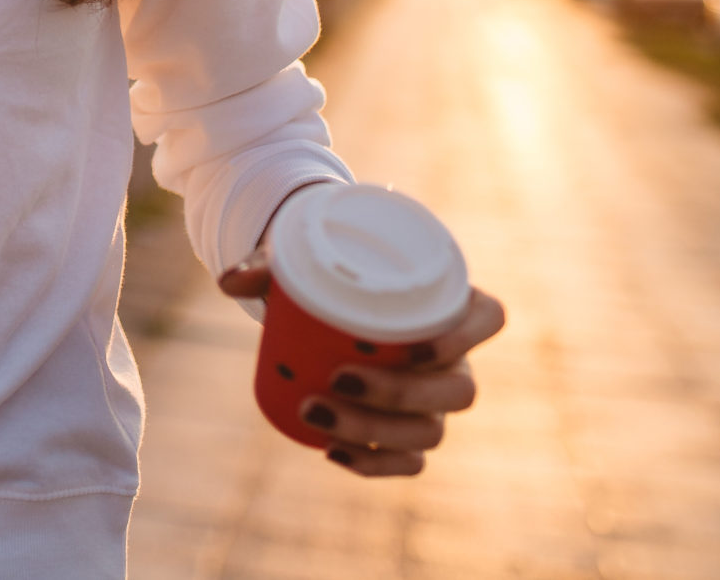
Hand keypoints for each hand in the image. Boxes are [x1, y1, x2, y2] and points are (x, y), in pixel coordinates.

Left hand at [217, 260, 506, 478]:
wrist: (330, 298)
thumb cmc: (333, 268)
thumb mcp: (303, 255)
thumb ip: (268, 263)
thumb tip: (229, 280)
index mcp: (453, 303)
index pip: (490, 318)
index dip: (464, 337)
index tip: (411, 343)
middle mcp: (454, 358)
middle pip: (457, 390)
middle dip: (399, 393)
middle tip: (338, 377)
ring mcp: (435, 401)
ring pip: (430, 433)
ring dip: (374, 431)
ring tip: (313, 411)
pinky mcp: (409, 434)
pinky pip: (407, 464)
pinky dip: (372, 465)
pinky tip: (330, 451)